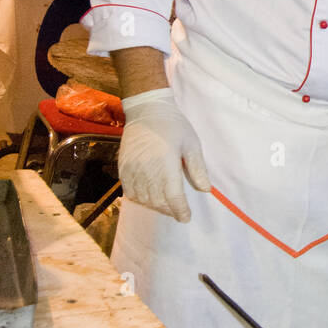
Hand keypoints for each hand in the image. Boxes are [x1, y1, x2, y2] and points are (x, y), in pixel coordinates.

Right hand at [118, 88, 210, 221]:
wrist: (146, 110)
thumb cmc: (172, 125)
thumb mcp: (191, 144)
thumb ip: (197, 168)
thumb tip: (205, 190)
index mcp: (166, 163)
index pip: (173, 196)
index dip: (180, 210)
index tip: (186, 217)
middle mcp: (146, 169)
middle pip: (157, 201)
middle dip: (169, 210)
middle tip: (178, 211)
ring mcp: (132, 169)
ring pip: (143, 199)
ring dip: (155, 206)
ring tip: (165, 205)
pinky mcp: (122, 167)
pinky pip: (129, 192)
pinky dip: (140, 199)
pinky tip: (149, 197)